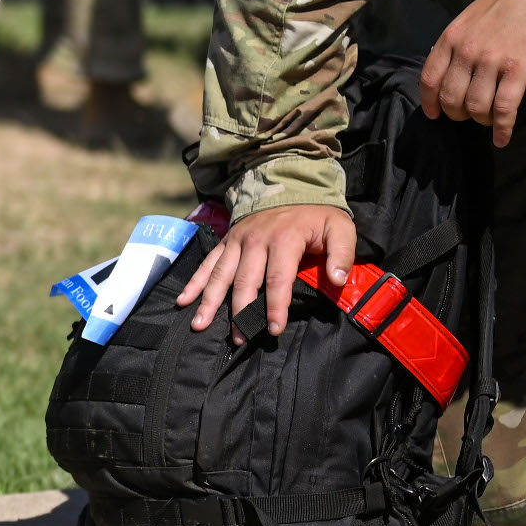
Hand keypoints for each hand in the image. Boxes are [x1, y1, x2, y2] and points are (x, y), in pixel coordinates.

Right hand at [177, 204, 357, 339]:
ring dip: (210, 301)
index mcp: (284, 239)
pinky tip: (184, 300)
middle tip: (240, 338)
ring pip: (220, 274)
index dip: (275, 306)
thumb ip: (342, 254)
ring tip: (201, 325)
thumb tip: (338, 280)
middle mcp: (255, 240)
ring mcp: (237, 241)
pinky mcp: (227, 241)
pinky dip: (194, 282)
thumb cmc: (317, 216)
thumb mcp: (339, 228)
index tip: (273, 329)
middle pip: (244, 281)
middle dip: (241, 312)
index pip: (278, 278)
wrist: (291, 186)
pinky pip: (208, 263)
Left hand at [420, 0, 525, 147]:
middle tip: (467, 115)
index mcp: (451, 38)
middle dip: (457, 114)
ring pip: (476, 107)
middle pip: (451, 99)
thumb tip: (448, 69)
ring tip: (488, 119)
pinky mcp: (518, 71)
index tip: (434, 114)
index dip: (431, 102)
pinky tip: (502, 138)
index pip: (429, 79)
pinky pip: (504, 109)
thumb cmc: (508, 3)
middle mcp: (467, 52)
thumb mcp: (470, 18)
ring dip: (481, 120)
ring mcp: (492, 62)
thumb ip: (457, 43)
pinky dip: (502, 129)